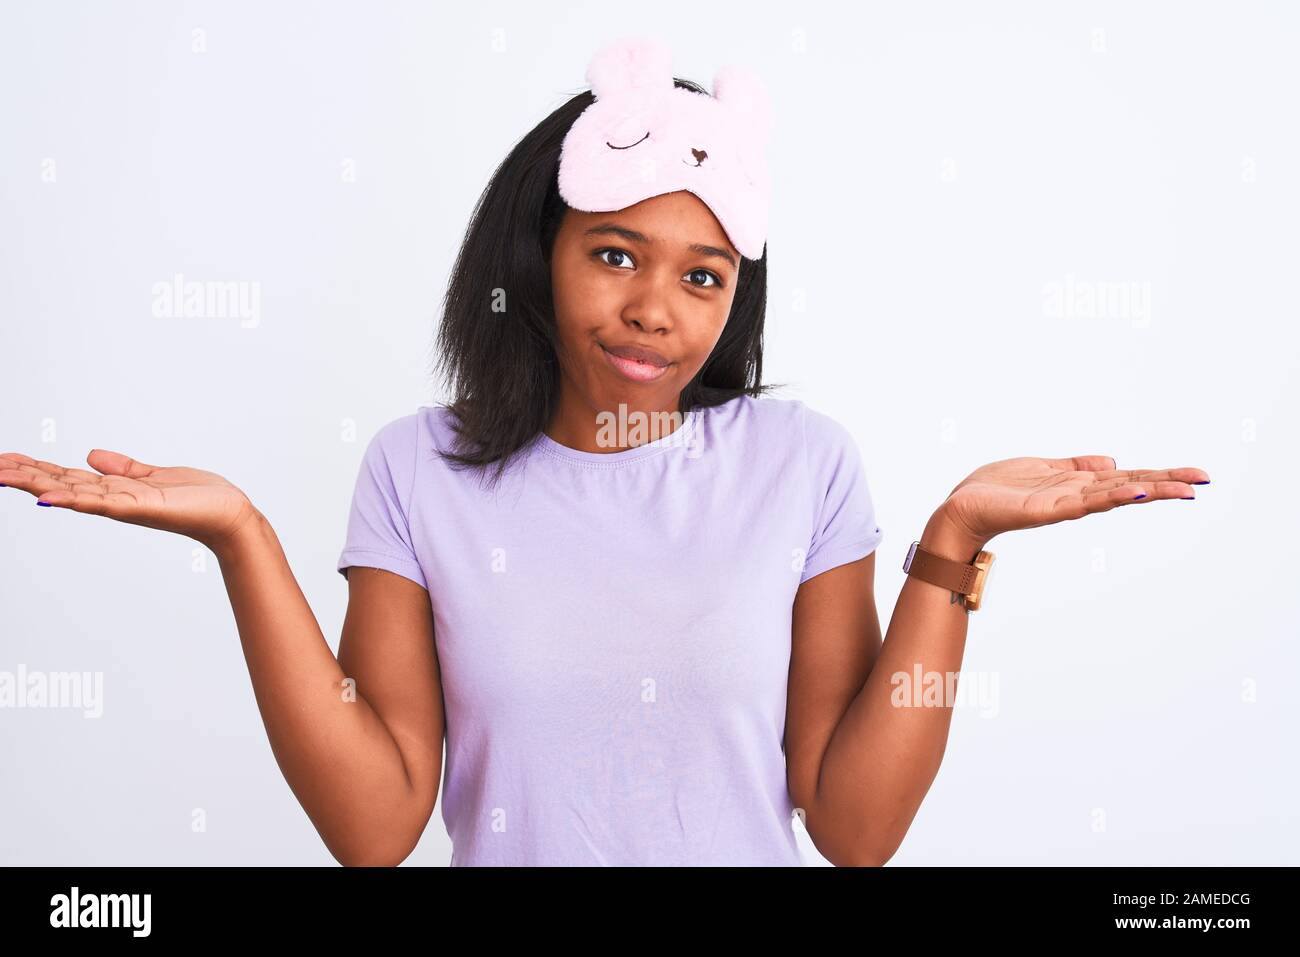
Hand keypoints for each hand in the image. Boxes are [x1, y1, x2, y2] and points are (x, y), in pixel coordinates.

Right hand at [0, 449, 260, 551]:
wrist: (229, 514)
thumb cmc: (199, 498)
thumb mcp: (152, 476)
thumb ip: (123, 468)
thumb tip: (91, 454)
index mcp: (115, 491)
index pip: (66, 478)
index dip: (35, 469)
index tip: (4, 461)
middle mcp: (114, 501)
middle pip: (60, 485)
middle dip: (24, 476)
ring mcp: (125, 506)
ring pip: (72, 493)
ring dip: (37, 484)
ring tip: (3, 475)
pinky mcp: (142, 508)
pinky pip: (102, 503)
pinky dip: (74, 500)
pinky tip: (47, 498)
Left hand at [939, 455, 1210, 547]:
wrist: (961, 510)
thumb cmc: (996, 490)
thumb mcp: (1042, 468)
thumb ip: (1076, 466)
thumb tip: (1113, 460)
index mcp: (1077, 484)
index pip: (1128, 477)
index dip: (1161, 474)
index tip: (1197, 475)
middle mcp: (1075, 496)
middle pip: (1129, 486)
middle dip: (1165, 484)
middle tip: (1203, 482)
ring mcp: (1062, 505)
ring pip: (1112, 495)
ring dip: (1145, 491)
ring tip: (1179, 488)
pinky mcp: (1043, 511)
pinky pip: (1079, 503)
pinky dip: (1105, 498)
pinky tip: (1129, 491)